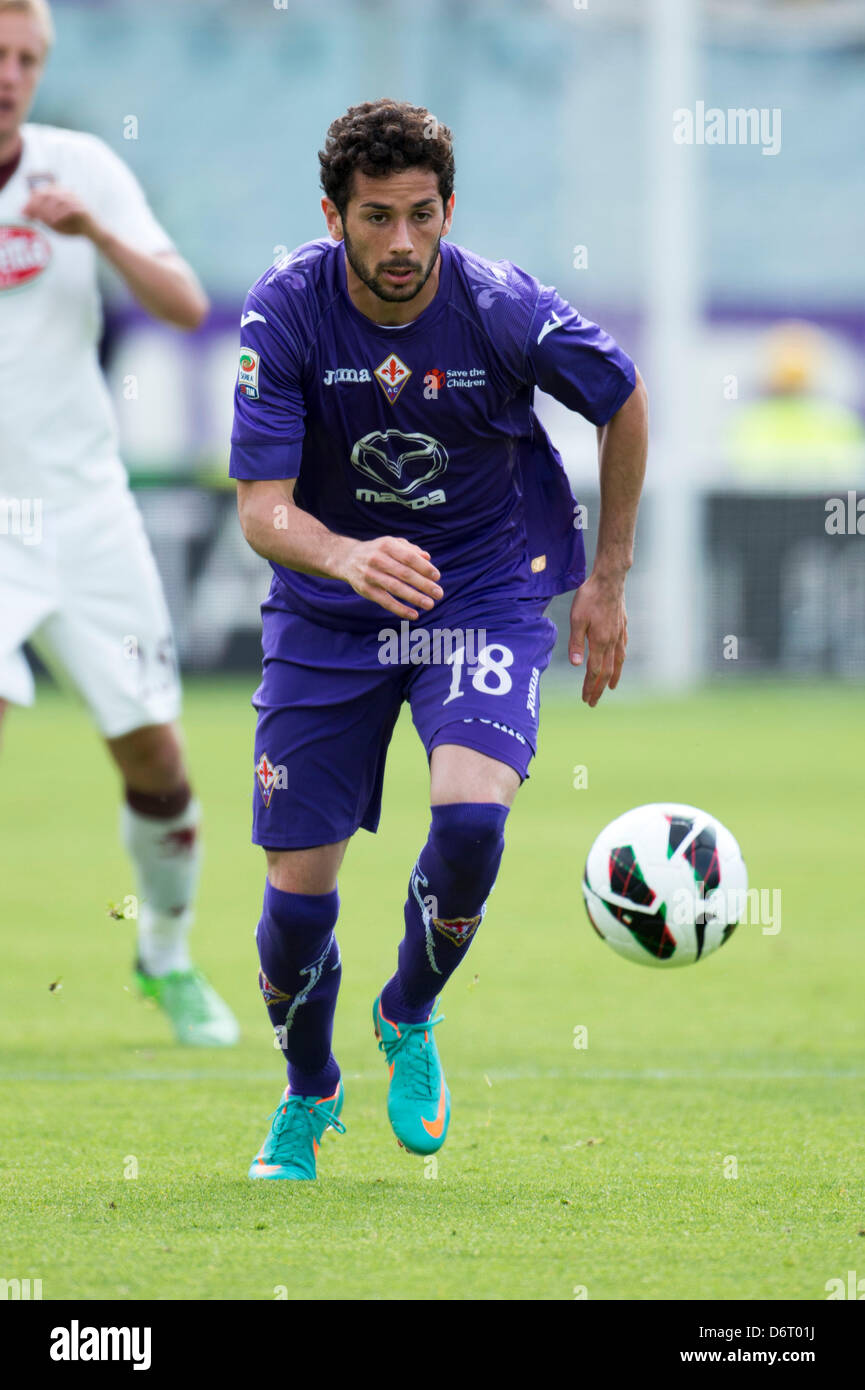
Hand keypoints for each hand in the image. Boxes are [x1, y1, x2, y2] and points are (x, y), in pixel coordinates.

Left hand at [21, 188, 99, 239]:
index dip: (30, 202)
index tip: (22, 212)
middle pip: (47, 194)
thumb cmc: (74, 227)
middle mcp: (67, 193)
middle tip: (29, 216)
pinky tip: (54, 222)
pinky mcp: (83, 208)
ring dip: (48, 210)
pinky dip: (60, 214)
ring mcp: (76, 199)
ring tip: (44, 221)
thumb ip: (43, 218)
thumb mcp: (55, 223)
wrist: (95, 232)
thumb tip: (28, 213)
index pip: (41, 192)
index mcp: (59, 194)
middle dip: (36, 205)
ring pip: (57, 199)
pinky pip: (69, 208)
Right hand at [340, 536, 442, 619]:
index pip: (409, 557)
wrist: (346, 558)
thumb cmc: (376, 551)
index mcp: (386, 545)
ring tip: (430, 605)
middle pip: (404, 573)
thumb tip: (427, 558)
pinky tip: (414, 614)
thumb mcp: (391, 544)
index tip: (437, 577)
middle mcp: (377, 559)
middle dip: (423, 584)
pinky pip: (385, 601)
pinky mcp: (365, 589)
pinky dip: (400, 609)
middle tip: (439, 593)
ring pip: (395, 588)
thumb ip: (409, 549)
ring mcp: (370, 575)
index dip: (424, 568)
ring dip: (414, 597)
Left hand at [568, 572, 627, 706]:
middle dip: (599, 688)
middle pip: (607, 671)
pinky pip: (623, 649)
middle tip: (593, 702)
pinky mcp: (622, 626)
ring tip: (611, 687)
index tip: (585, 699)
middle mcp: (612, 641)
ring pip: (618, 662)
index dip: (589, 687)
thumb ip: (576, 643)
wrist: (609, 579)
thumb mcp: (577, 619)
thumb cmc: (590, 597)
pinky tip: (619, 661)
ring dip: (613, 677)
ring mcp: (619, 634)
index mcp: (600, 641)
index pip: (594, 671)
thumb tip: (575, 664)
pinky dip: (620, 661)